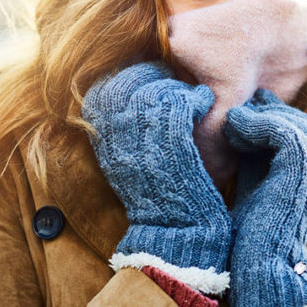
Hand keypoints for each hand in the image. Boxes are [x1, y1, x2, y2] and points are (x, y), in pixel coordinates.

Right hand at [81, 61, 230, 293]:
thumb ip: (122, 129)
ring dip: (176, 87)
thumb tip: (132, 94)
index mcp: (103, 140)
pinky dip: (195, 97)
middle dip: (152, 74)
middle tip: (171, 78)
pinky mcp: (172, 144)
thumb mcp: (127, 162)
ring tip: (190, 96)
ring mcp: (143, 140)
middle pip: (128, 83)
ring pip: (156, 90)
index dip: (128, 76)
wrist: (175, 232)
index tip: (148, 76)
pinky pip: (181, 103)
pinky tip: (203, 101)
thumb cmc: (158, 195)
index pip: (105, 88)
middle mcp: (116, 137)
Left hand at [224, 88, 306, 305]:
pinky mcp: (299, 172)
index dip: (271, 115)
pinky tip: (235, 128)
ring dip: (262, 116)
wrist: (257, 261)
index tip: (244, 108)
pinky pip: (285, 132)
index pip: (298, 130)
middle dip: (270, 111)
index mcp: (303, 173)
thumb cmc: (248, 230)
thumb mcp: (250, 182)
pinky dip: (258, 124)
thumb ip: (252, 156)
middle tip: (240, 109)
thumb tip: (238, 125)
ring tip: (233, 120)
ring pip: (296, 123)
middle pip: (301, 123)